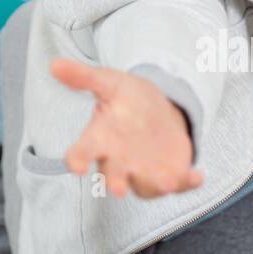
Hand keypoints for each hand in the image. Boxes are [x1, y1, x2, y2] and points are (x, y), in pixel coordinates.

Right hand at [50, 57, 203, 198]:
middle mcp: (118, 161)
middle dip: (115, 182)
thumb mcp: (110, 83)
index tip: (75, 165)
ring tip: (167, 182)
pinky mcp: (168, 174)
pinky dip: (187, 182)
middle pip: (113, 176)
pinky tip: (198, 175)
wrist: (160, 109)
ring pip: (144, 186)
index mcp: (99, 140)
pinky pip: (178, 183)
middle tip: (116, 189)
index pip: (81, 153)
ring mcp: (143, 171)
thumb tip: (55, 64)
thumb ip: (85, 78)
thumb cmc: (127, 99)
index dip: (77, 159)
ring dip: (155, 185)